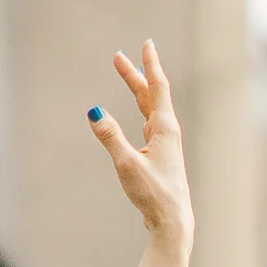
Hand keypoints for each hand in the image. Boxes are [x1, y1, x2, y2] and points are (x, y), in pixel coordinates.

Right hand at [89, 42, 192, 246]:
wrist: (172, 222)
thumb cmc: (153, 194)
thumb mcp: (127, 165)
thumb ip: (110, 137)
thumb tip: (94, 112)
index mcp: (164, 128)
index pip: (157, 87)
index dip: (150, 65)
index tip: (146, 44)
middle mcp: (167, 133)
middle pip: (151, 95)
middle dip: (135, 75)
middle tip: (118, 58)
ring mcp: (166, 146)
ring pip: (151, 110)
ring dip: (139, 92)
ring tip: (127, 77)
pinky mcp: (162, 158)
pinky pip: (151, 125)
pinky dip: (143, 112)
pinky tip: (140, 117)